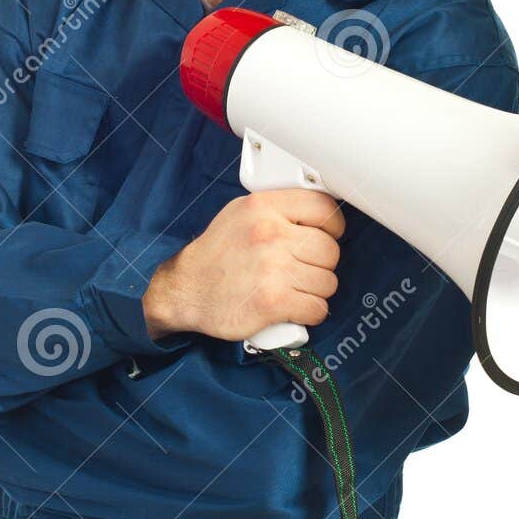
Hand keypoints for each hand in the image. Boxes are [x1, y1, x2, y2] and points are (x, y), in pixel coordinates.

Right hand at [143, 189, 343, 341]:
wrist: (186, 290)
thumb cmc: (216, 254)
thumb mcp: (240, 213)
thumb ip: (278, 210)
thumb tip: (318, 217)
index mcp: (263, 207)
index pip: (324, 208)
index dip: (332, 227)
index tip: (325, 236)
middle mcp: (270, 234)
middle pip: (330, 250)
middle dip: (322, 264)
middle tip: (304, 269)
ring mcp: (273, 269)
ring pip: (328, 282)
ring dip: (316, 290)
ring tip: (295, 288)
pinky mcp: (274, 302)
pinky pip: (317, 308)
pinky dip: (310, 312)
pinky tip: (294, 307)